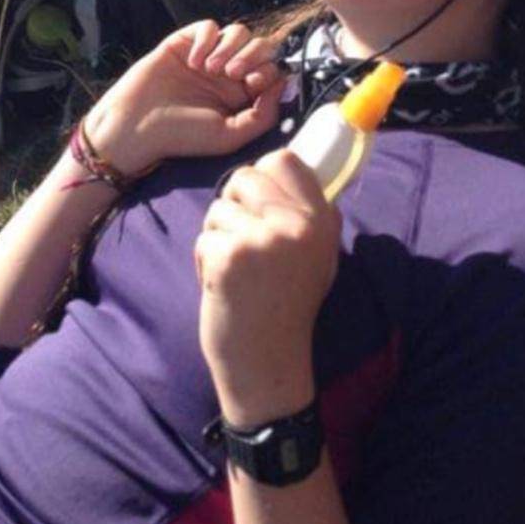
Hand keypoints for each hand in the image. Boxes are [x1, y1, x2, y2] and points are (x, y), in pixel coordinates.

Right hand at [87, 21, 283, 174]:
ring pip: (237, 32)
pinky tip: (195, 61)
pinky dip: (207, 39)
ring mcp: (206, 56)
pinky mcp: (184, 43)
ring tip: (211, 69)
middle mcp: (227, 73)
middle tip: (232, 73)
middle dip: (253, 54)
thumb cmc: (181, 136)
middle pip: (259, 45)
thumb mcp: (229, 135)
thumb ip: (263, 115)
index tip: (253, 83)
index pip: (271, 69)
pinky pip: (208, 26)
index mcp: (241, 95)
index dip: (269, 69)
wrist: (136, 127)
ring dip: (230, 46)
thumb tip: (284, 83)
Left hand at [195, 149, 340, 425]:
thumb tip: (293, 166)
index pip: (285, 158)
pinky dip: (205, 260)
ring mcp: (262, 239)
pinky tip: (222, 286)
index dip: (264, 175)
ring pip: (218, 208)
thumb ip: (310, 214)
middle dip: (233, 205)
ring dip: (218, 235)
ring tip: (237, 271)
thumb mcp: (319, 258)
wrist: (268, 365)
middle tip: (243, 241)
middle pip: (243, 177)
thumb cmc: (288, 308)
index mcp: (321, 221)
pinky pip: (203, 237)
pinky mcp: (229, 256)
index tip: (259, 203)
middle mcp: (296, 225)